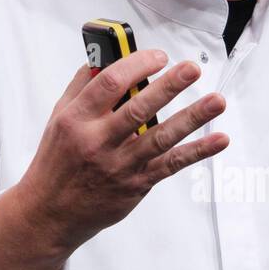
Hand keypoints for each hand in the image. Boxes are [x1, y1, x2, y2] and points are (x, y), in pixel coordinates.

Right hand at [16, 49, 228, 257]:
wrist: (50, 212)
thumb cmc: (56, 162)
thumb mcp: (58, 119)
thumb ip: (81, 87)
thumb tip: (103, 57)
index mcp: (76, 120)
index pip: (110, 84)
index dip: (137, 65)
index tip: (158, 57)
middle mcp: (98, 142)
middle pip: (139, 108)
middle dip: (169, 86)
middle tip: (192, 69)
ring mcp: (119, 165)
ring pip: (161, 137)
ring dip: (192, 118)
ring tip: (216, 101)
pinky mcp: (136, 184)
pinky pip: (171, 165)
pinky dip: (197, 152)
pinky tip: (218, 140)